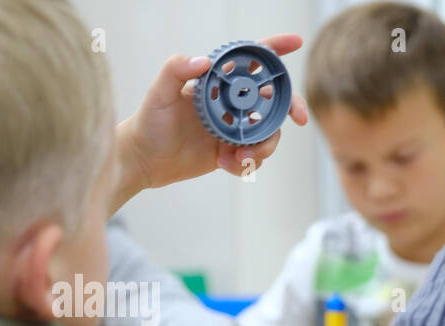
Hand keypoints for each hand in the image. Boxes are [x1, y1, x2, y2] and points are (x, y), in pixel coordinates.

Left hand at [112, 34, 309, 213]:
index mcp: (217, 81)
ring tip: (238, 156)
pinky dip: (246, 164)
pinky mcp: (233, 151)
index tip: (296, 42)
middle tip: (299, 118)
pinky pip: (254, 157)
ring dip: (263, 146)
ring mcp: (234, 127)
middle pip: (273, 99)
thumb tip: (206, 61)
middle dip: (291, 106)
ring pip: (268, 133)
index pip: (250, 59)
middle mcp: (230, 102)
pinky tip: (225, 164)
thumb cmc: (148, 122)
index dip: (275, 49)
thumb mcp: (159, 92)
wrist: (145, 160)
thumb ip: (177, 69)